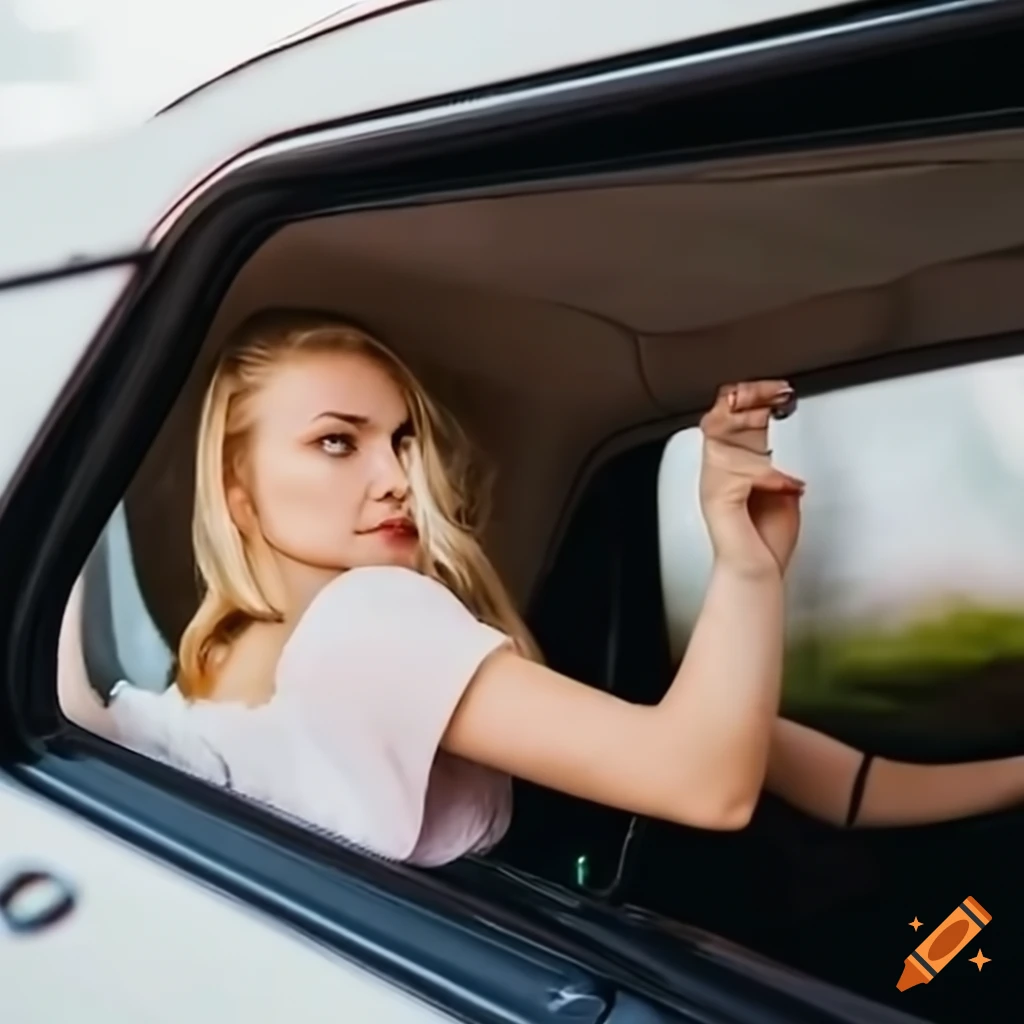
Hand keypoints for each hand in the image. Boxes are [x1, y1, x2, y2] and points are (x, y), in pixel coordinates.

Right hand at [698, 380, 803, 576]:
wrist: (755, 576)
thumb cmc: (767, 542)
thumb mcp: (782, 490)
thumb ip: (780, 465)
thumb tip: (790, 441)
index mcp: (730, 465)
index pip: (728, 416)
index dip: (750, 396)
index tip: (779, 389)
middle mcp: (716, 470)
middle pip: (718, 417)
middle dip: (748, 399)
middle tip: (775, 393)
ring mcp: (714, 484)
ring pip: (724, 437)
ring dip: (752, 425)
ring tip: (774, 423)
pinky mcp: (719, 500)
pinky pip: (739, 473)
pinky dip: (766, 474)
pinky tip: (786, 483)